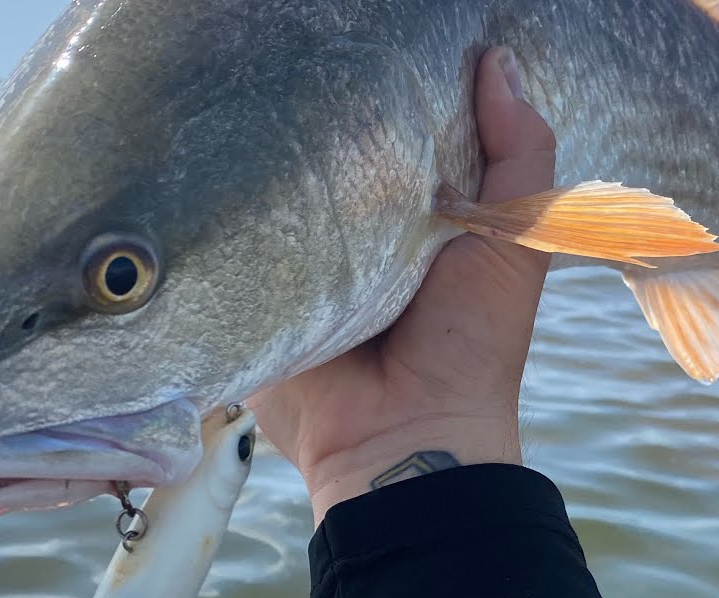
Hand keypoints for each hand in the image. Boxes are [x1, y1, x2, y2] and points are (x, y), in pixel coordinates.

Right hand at [247, 47, 556, 524]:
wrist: (402, 436)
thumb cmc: (471, 339)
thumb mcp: (513, 240)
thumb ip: (519, 157)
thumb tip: (497, 61)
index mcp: (420, 211)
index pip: (401, 130)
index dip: (396, 85)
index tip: (375, 33)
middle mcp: (360, 227)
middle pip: (336, 149)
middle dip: (322, 106)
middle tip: (293, 42)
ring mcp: (301, 256)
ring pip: (277, 184)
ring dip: (264, 147)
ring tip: (240, 76)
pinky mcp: (252, 286)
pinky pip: (232, 236)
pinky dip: (221, 203)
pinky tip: (199, 147)